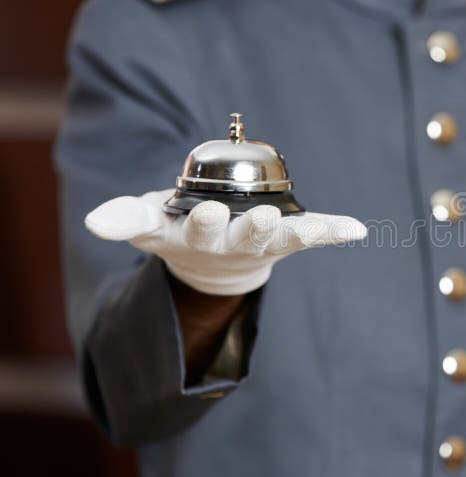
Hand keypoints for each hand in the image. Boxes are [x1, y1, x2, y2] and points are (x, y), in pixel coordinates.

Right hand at [84, 189, 366, 294]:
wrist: (213, 263)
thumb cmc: (179, 229)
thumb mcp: (149, 223)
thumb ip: (127, 219)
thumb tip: (96, 221)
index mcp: (195, 236)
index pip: (194, 230)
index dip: (202, 223)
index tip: (207, 213)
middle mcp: (232, 242)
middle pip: (244, 237)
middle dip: (252, 229)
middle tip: (265, 220)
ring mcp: (263, 241)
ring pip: (282, 237)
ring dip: (297, 231)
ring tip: (322, 227)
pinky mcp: (288, 236)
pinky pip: (313, 234)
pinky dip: (335, 231)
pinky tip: (359, 229)